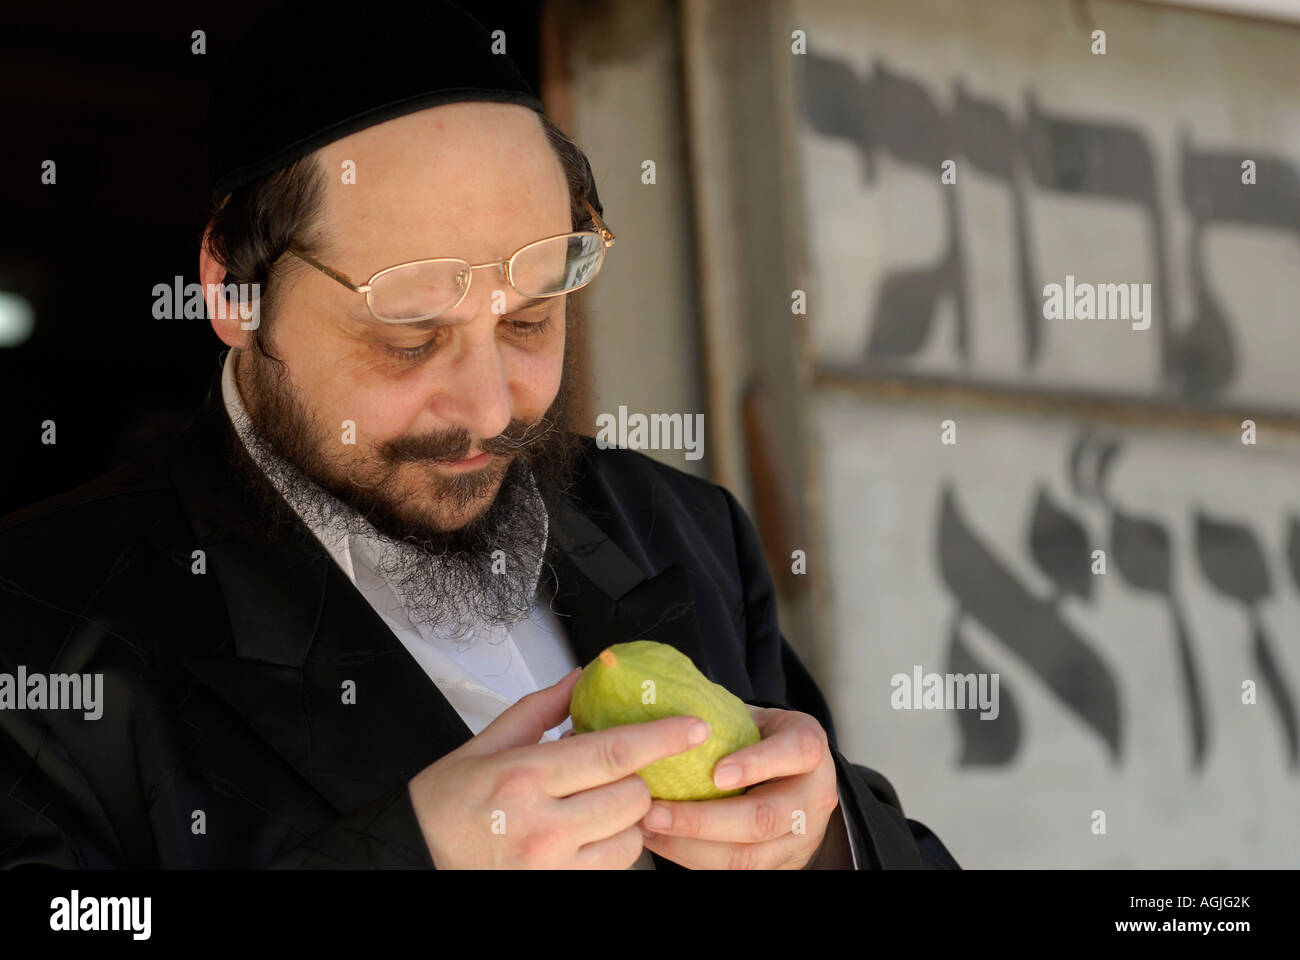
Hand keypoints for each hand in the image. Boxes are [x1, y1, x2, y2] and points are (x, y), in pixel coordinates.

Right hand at [407, 668, 711, 868]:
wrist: (416, 857)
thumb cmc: (448, 804)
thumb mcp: (485, 744)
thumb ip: (540, 710)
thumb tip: (582, 677)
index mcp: (524, 776)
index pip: (612, 752)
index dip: (661, 737)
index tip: (693, 727)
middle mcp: (542, 825)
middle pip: (632, 797)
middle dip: (633, 780)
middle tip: (611, 774)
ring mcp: (552, 866)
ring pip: (631, 838)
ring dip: (626, 819)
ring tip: (595, 808)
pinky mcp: (559, 889)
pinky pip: (614, 868)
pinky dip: (612, 849)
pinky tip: (587, 837)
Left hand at [637, 705, 844, 868]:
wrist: (800, 784)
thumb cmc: (764, 741)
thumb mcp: (756, 719)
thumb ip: (722, 716)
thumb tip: (657, 699)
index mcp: (808, 748)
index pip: (796, 751)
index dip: (758, 763)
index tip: (716, 772)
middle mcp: (812, 797)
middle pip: (764, 818)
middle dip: (703, 820)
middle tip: (654, 811)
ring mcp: (798, 838)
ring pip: (746, 856)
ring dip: (689, 846)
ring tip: (648, 828)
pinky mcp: (776, 865)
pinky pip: (732, 871)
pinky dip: (691, 858)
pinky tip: (659, 841)